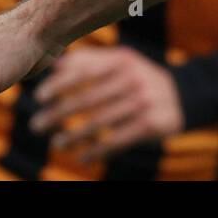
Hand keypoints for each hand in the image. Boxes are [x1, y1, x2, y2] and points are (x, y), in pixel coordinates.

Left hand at [30, 46, 184, 163]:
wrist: (181, 97)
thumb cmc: (138, 79)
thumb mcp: (121, 62)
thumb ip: (90, 61)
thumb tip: (55, 65)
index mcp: (122, 60)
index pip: (84, 71)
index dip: (58, 84)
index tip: (39, 98)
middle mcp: (134, 78)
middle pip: (88, 99)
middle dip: (58, 114)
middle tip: (36, 126)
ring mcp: (144, 101)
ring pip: (99, 123)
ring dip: (73, 136)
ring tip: (57, 144)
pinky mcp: (151, 124)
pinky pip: (117, 141)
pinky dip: (97, 151)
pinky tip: (83, 157)